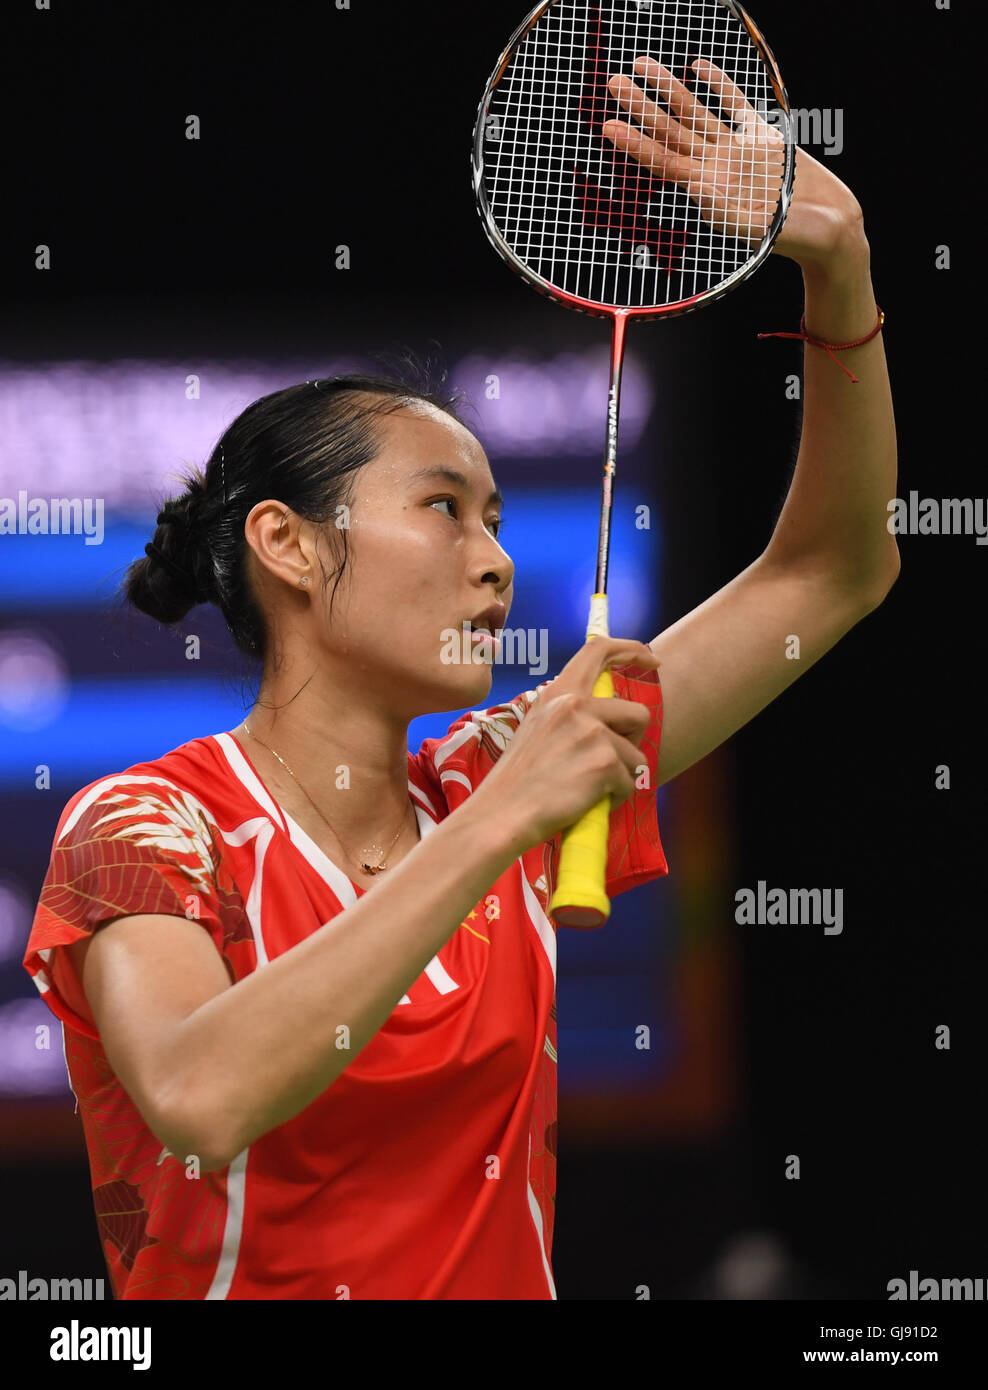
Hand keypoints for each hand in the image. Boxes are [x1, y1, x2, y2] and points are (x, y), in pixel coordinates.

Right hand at [474, 636, 660, 855]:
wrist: (502, 814)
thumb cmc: (518, 780)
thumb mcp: (538, 728)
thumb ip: (570, 715)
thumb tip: (609, 719)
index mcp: (558, 693)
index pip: (599, 650)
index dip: (632, 649)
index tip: (652, 659)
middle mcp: (575, 704)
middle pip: (638, 713)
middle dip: (633, 741)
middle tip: (609, 762)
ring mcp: (592, 732)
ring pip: (637, 754)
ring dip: (621, 776)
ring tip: (589, 789)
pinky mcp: (605, 762)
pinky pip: (631, 781)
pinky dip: (615, 797)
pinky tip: (588, 802)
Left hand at [602, 56, 865, 270]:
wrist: (831, 229)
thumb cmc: (795, 238)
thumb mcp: (757, 227)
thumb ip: (725, 208)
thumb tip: (696, 189)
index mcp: (708, 190)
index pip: (663, 162)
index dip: (636, 144)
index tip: (610, 126)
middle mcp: (715, 168)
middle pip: (670, 132)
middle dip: (641, 107)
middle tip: (614, 83)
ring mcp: (735, 151)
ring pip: (694, 114)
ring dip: (668, 89)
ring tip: (642, 65)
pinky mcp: (761, 138)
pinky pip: (733, 105)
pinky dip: (717, 84)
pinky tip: (696, 66)